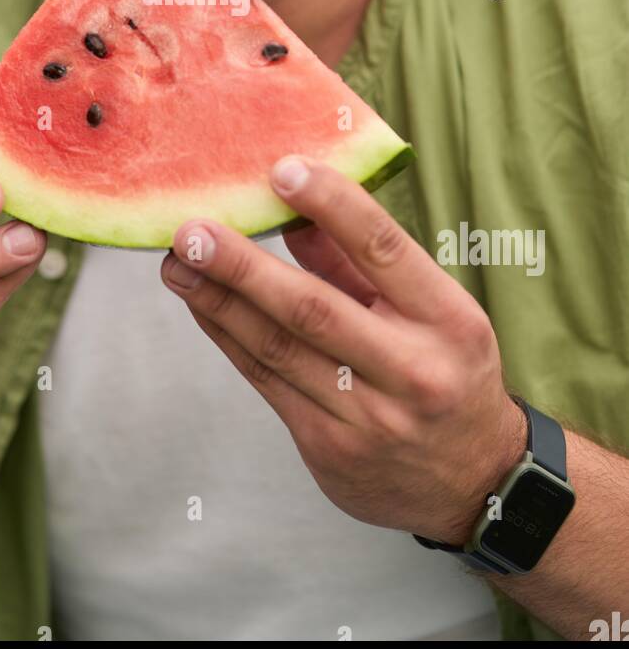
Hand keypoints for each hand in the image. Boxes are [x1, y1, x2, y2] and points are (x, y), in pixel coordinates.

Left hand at [161, 156, 526, 544]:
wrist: (472, 480)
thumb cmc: (447, 371)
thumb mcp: (433, 308)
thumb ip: (361, 260)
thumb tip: (294, 207)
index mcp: (447, 320)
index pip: (383, 248)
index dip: (331, 204)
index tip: (281, 169)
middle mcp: (411, 370)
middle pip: (312, 308)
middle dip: (243, 266)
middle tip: (191, 231)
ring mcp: (367, 416)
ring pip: (276, 347)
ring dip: (218, 300)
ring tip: (177, 262)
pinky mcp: (328, 447)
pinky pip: (266, 380)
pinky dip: (228, 336)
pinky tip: (202, 302)